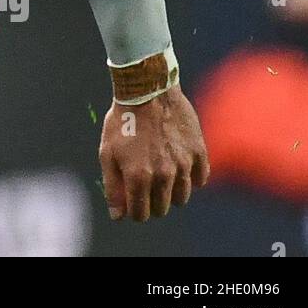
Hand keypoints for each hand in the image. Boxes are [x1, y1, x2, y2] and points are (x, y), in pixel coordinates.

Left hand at [99, 85, 208, 221]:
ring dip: (171, 191)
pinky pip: (200, 179)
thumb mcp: (107, 152)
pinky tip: (178, 164)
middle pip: (162, 208)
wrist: (147, 91)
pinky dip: (191, 177)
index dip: (134, 211)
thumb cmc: (122, 121)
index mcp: (138, 176)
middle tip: (145, 184)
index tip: (132, 202)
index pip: (141, 214)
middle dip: (151, 202)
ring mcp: (184, 165)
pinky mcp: (199, 153)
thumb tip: (118, 216)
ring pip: (182, 197)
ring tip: (160, 172)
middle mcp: (164, 175)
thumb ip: (112, 187)